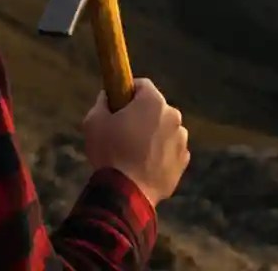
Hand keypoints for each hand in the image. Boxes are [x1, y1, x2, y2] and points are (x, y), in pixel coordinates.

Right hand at [81, 78, 189, 206]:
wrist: (127, 192)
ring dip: (152, 135)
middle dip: (141, 115)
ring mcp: (181, 140)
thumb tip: (108, 95)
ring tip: (133, 153)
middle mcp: (173, 116)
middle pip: (155, 108)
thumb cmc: (109, 152)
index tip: (117, 104)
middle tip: (123, 131)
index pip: (142, 85)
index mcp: (153, 102)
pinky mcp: (183, 161)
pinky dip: (160, 154)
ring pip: (164, 129)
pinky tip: (144, 165)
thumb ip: (102, 101)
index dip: (127, 92)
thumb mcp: (93, 121)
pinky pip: (170, 150)